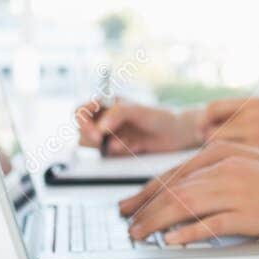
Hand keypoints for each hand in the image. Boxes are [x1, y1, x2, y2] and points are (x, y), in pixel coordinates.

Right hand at [74, 100, 203, 154]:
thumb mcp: (137, 110)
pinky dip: (119, 152)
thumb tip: (99, 128)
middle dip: (92, 137)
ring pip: (91, 144)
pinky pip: (107, 154)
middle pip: (82, 130)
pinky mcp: (118, 148)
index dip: (82, 122)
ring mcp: (111, 135)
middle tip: (104, 140)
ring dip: (106, 145)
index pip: (81, 111)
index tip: (95, 133)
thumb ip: (116, 114)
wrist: (177, 134)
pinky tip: (134, 146)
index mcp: (107, 104)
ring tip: (125, 142)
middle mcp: (106, 119)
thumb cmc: (160, 117)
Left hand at [118, 145, 258, 243]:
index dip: (146, 191)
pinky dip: (187, 233)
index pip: (174, 173)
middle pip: (172, 188)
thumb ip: (219, 174)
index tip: (129, 205)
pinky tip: (171, 242)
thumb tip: (188, 192)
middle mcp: (227, 167)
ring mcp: (237, 189)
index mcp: (224, 153)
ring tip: (139, 235)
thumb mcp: (250, 167)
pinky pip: (210, 224)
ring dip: (156, 222)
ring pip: (183, 205)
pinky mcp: (249, 213)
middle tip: (126, 224)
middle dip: (143, 208)